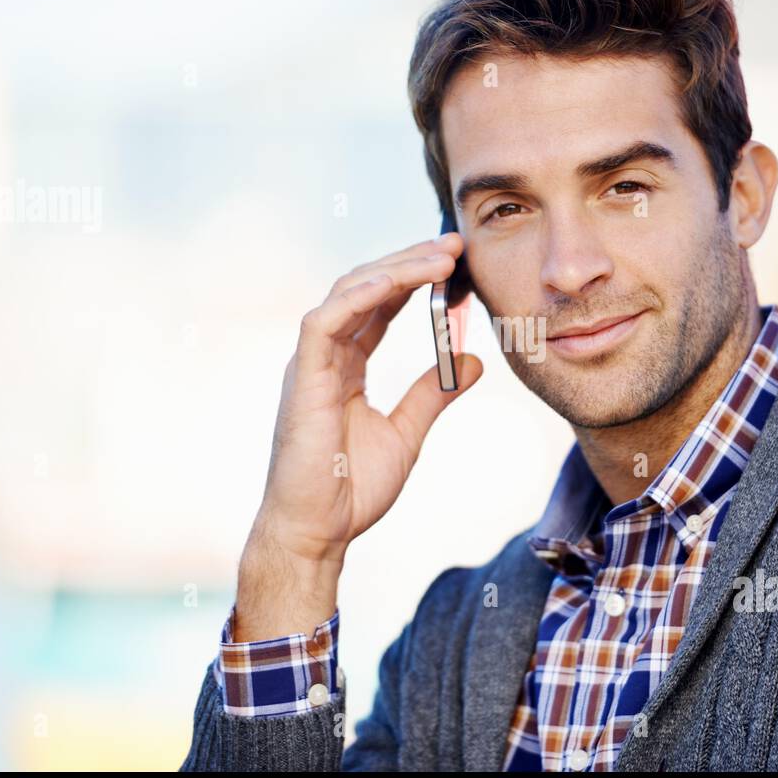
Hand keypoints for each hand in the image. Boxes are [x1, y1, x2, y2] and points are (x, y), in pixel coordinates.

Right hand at [234, 231, 482, 639]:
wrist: (317, 532)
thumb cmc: (349, 490)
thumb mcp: (406, 434)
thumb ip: (433, 393)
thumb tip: (475, 362)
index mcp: (344, 366)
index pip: (379, 305)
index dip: (414, 278)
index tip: (455, 261)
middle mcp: (325, 356)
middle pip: (366, 288)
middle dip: (410, 261)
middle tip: (455, 244)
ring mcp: (310, 364)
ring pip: (348, 293)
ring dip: (395, 270)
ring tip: (440, 256)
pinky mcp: (302, 378)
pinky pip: (326, 321)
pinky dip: (361, 297)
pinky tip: (396, 282)